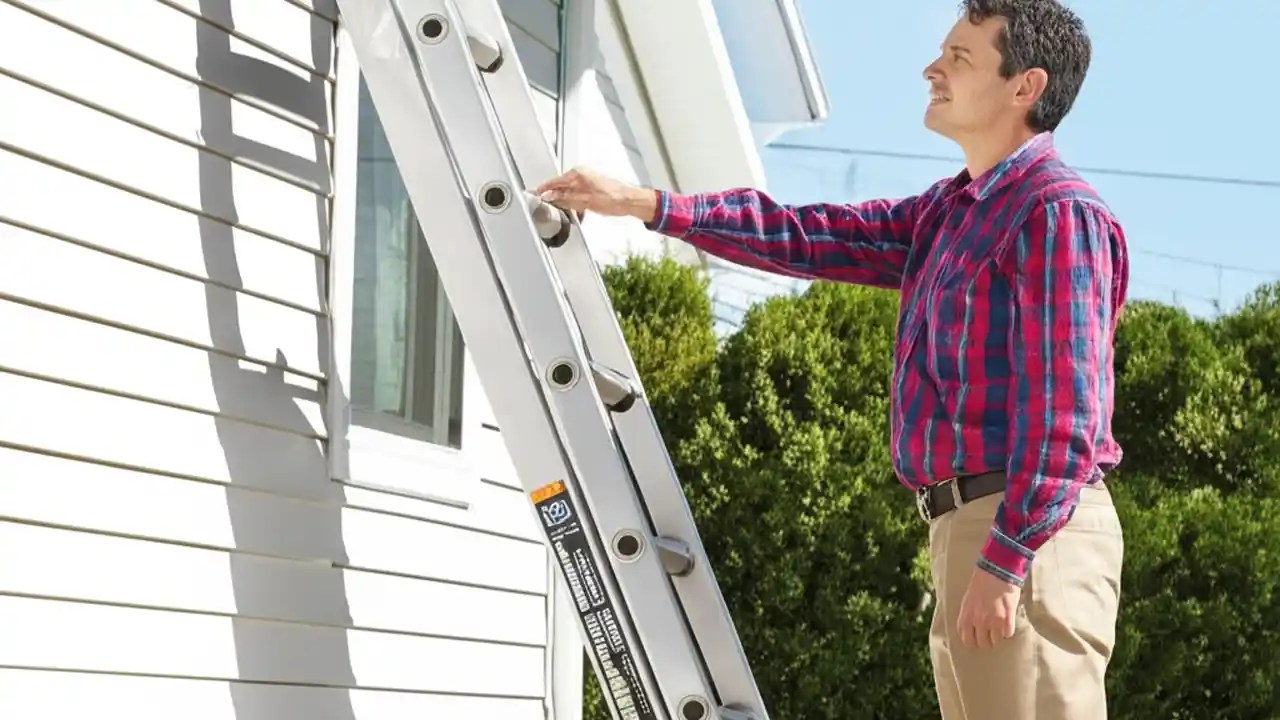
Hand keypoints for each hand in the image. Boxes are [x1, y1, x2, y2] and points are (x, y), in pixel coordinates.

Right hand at [535, 166, 656, 220]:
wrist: (630, 201)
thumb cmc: (613, 198)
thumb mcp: (584, 201)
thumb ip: (566, 199)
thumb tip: (551, 198)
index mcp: (577, 174)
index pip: (554, 181)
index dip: (544, 189)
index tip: (536, 194)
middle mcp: (582, 174)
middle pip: (561, 187)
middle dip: (556, 198)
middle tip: (550, 208)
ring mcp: (587, 181)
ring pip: (570, 193)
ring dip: (568, 203)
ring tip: (566, 213)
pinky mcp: (593, 188)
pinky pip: (578, 196)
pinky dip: (576, 204)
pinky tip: (579, 213)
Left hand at [956, 567, 1021, 648]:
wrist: (996, 572)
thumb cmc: (980, 584)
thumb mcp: (968, 601)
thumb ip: (968, 616)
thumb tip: (970, 629)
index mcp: (966, 617)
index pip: (967, 640)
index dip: (972, 641)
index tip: (976, 640)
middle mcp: (979, 622)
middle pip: (982, 643)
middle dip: (986, 640)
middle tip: (990, 635)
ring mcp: (993, 622)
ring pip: (996, 641)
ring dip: (997, 635)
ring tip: (999, 627)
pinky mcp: (1007, 619)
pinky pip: (1008, 634)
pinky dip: (1008, 630)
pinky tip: (1007, 622)